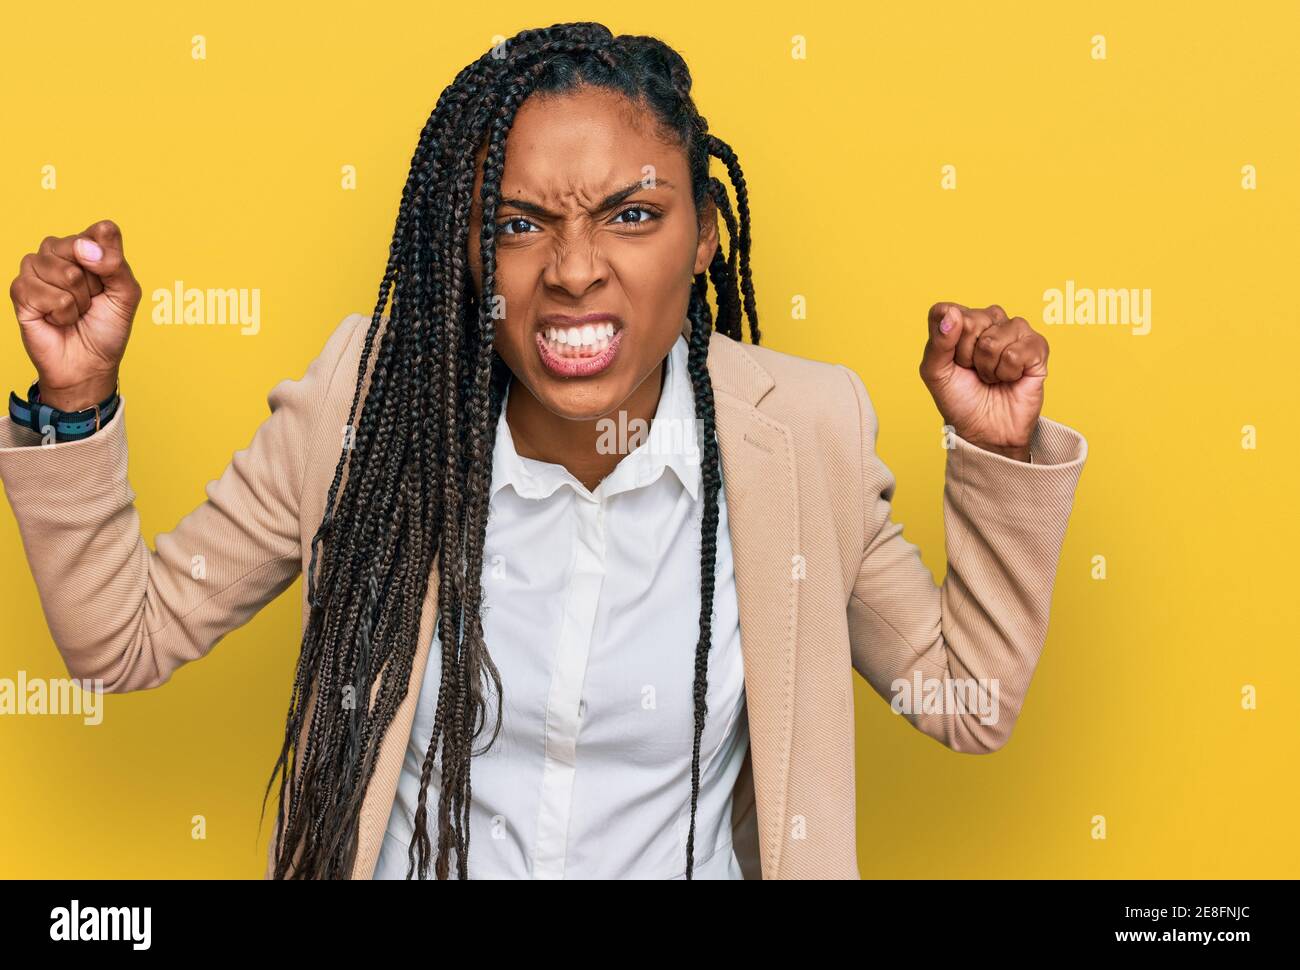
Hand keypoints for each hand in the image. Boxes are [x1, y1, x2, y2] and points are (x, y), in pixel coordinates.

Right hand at [9, 219, 140, 410]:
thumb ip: (116, 264)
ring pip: (66, 273)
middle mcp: (57, 251)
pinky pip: (51, 296)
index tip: (110, 283)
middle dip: (95, 284)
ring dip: (79, 301)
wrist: (89, 362)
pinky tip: (57, 319)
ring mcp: (35, 269)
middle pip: (81, 248)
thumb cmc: (107, 327)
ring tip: (74, 311)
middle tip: (91, 301)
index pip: (102, 231)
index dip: (112, 261)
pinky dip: (63, 314)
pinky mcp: (20, 290)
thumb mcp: (127, 294)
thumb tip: (85, 247)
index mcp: (85, 246)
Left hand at [919, 302, 1048, 461]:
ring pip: (994, 339)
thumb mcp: (935, 373)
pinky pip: (1017, 352)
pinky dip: (1008, 373)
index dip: (946, 340)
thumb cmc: (960, 399)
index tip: (951, 361)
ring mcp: (1015, 331)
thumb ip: (937, 342)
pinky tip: (1010, 378)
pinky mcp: (1037, 346)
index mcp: (962, 320)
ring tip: (992, 377)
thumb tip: (952, 313)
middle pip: (971, 322)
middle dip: (967, 356)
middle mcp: (990, 320)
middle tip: (973, 371)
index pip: (946, 311)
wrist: (986, 430)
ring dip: (988, 368)